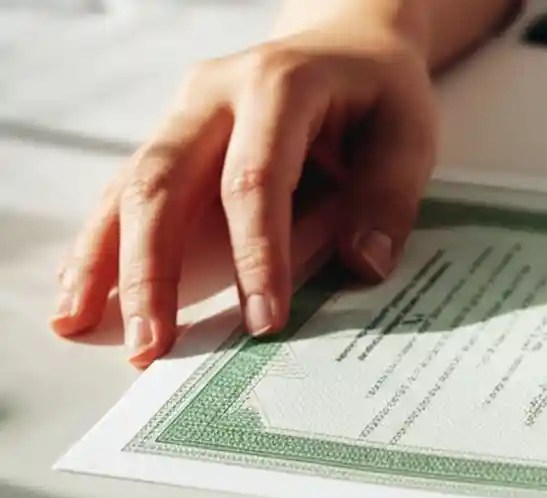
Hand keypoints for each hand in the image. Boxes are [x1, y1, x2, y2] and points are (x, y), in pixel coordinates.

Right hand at [50, 19, 436, 367]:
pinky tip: (79, 294)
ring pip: (129, 187)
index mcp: (279, 85)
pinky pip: (124, 192)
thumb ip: (388, 197)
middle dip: (151, 269)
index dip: (256, 254)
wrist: (346, 45)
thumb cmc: (378, 95)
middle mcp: (214, 93)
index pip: (254, 179)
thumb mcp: (409, 135)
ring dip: (105, 262)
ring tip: (79, 326)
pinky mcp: (169, 139)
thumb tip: (363, 263)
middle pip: (164, 181)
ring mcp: (182, 114)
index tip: (264, 319)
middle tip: (152, 344)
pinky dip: (99, 244)